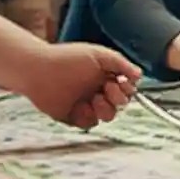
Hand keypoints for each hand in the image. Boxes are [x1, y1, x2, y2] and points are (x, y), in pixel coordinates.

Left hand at [16, 43, 141, 128]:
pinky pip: (90, 123)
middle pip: (120, 103)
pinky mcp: (74, 116)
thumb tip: (140, 74)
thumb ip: (121, 63)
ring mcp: (86, 104)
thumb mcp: (99, 55)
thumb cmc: (67, 58)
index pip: (126, 87)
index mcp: (105, 75)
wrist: (39, 70)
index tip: (122, 81)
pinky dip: (88, 117)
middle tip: (108, 89)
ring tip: (95, 99)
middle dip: (119, 98)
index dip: (128, 88)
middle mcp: (97, 90)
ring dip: (106, 110)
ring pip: (108, 116)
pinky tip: (80, 107)